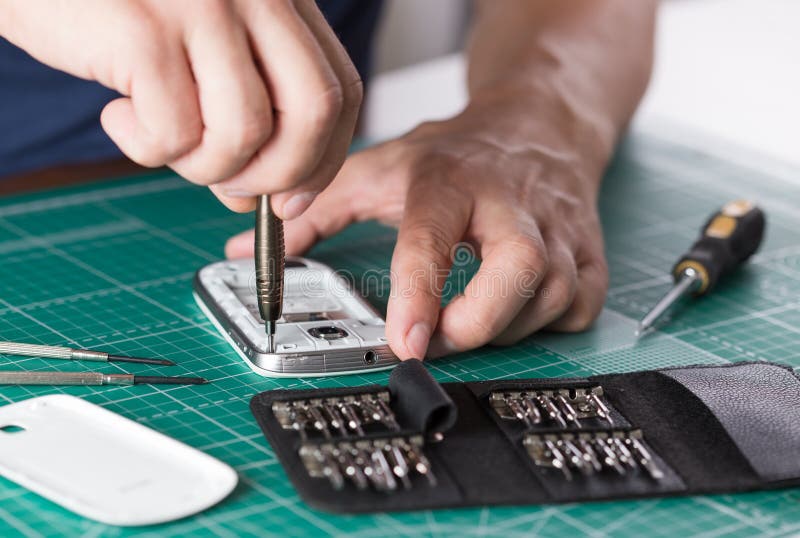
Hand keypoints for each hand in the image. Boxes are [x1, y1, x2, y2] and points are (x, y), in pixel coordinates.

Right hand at [1, 0, 360, 214]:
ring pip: (244, 134)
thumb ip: (241, 115)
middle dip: (282, 174)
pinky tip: (118, 114)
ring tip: (160, 136)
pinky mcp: (144, 29)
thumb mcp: (200, 54)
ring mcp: (203, 6)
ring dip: (202, 166)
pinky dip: (146, 147)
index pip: (341, 89)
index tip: (294, 198)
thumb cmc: (119, 15)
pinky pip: (174, 135)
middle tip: (235, 187)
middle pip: (314, 112)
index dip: (327, 156)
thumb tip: (257, 199)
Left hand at [226, 88, 611, 358]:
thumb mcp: (380, 167)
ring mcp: (557, 227)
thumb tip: (249, 249)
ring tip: (470, 317)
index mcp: (449, 182)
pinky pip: (580, 306)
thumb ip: (317, 208)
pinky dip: (549, 322)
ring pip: (551, 297)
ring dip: (506, 327)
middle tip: (442, 339)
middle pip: (518, 270)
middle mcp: (509, 204)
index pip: (431, 240)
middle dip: (479, 323)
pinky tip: (517, 307)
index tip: (404, 342)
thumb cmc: (455, 154)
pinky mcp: (587, 248)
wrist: (535, 124)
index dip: (418, 296)